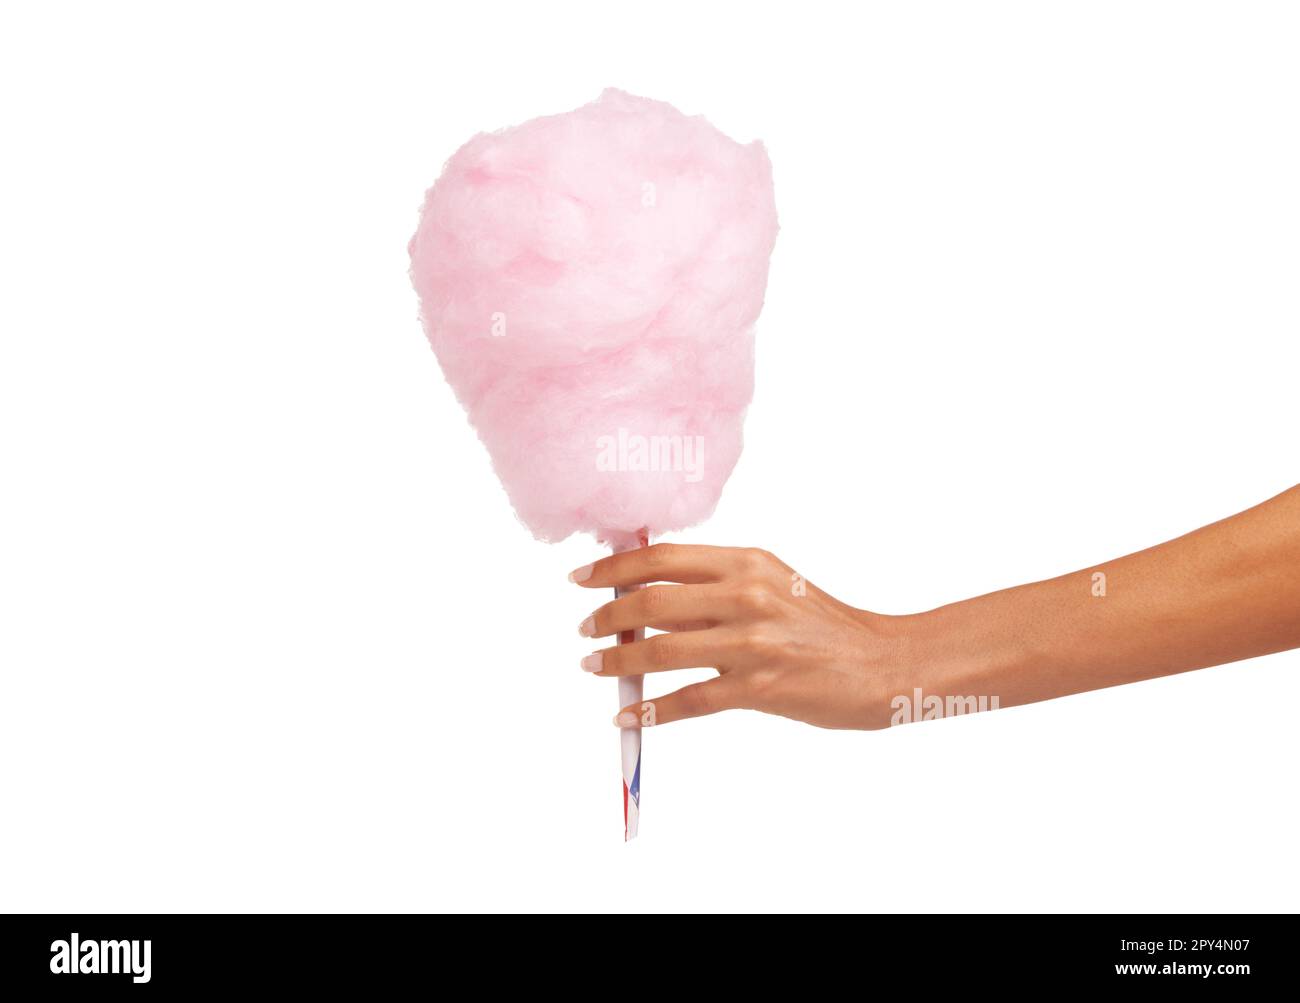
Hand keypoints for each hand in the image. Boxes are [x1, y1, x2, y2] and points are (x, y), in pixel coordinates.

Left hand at [570, 544, 905, 729]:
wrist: (883, 663)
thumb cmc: (823, 624)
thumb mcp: (771, 585)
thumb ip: (713, 588)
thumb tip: (646, 598)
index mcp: (746, 562)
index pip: (662, 558)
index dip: (613, 567)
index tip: (581, 577)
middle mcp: (746, 596)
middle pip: (652, 601)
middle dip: (607, 616)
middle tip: (584, 628)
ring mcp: (752, 644)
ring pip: (662, 650)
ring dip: (616, 659)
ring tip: (592, 666)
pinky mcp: (760, 688)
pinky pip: (689, 700)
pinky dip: (650, 709)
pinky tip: (625, 713)